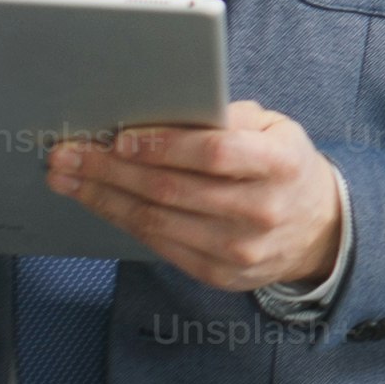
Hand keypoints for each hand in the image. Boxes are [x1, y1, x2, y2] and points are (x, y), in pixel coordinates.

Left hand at [52, 102, 345, 293]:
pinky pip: (160, 246)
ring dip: (103, 198)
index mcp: (280, 164)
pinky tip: (99, 202)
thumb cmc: (284, 166)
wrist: (317, 228)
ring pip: (157, 222)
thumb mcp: (274, 127)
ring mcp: (240, 249)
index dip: (163, 146)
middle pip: (173, 190)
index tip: (119, 138)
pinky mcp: (219, 273)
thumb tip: (163, 110)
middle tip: (68, 154)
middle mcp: (261, 210)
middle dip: (111, 170)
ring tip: (67, 177)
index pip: (215, 154)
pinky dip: (123, 220)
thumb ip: (227, 116)